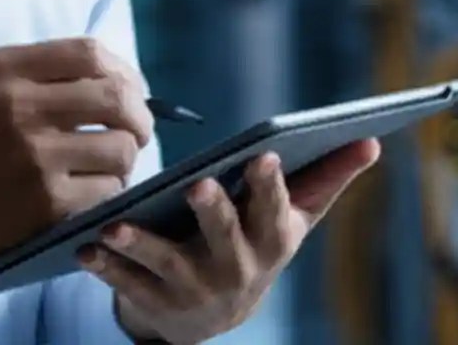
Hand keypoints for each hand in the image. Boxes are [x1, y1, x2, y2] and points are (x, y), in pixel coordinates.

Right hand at [0, 38, 153, 312]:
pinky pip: (108, 189)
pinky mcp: (45, 201)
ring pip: (121, 147)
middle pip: (117, 96)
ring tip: (107, 167)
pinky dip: (108, 193)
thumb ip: (38, 73)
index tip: (129, 90)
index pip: (89, 52)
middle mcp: (18, 104)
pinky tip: (88, 195)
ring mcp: (34, 154)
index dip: (122, 70)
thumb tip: (116, 76)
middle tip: (138, 132)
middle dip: (140, 116)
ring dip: (125, 159)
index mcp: (2, 68)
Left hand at [78, 139, 380, 344]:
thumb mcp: (294, 218)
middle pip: (225, 236)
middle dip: (213, 212)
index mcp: (273, 239)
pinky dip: (106, 266)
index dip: (269, 186)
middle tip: (198, 185)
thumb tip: (372, 140)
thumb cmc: (258, 242)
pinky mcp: (157, 305)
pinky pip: (128, 284)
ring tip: (116, 224)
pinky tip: (85, 246)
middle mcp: (238, 267)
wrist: (217, 317)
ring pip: (167, 264)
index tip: (263, 157)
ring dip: (142, 244)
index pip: (274, 208)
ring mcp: (196, 289)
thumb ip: (328, 178)